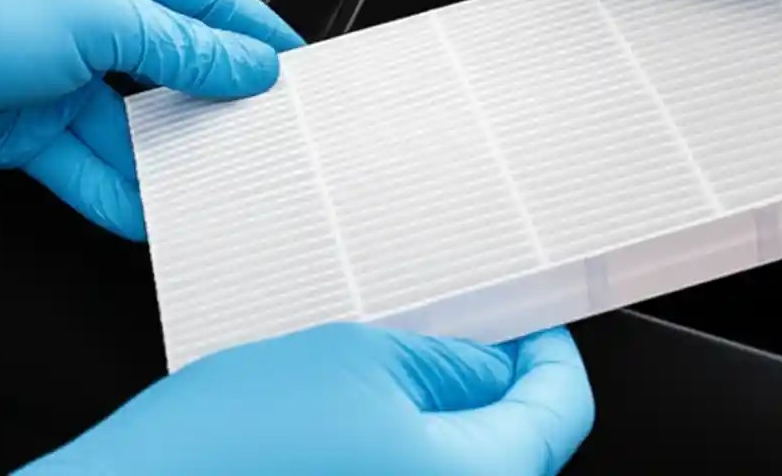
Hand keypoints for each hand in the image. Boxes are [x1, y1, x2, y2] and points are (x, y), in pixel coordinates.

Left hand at [0, 0, 301, 239]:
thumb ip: (182, 46)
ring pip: (132, 124)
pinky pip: (89, 166)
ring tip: (216, 183)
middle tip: (264, 132)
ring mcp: (54, 71)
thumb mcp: (97, 12)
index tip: (291, 66)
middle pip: (169, 62)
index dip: (248, 31)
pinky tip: (150, 214)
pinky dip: (118, 193)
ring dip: (168, 156)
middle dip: (213, 100)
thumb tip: (246, 65)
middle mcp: (81, 9)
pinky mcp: (28, 127)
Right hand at [16, 323, 594, 475]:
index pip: (561, 409)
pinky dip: (405, 450)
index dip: (548, 351)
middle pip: (519, 445)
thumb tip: (503, 357)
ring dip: (445, 417)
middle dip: (494, 383)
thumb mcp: (355, 362)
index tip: (528, 321)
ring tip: (388, 377)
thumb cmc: (219, 451)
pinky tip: (358, 420)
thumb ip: (450, 360)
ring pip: (464, 467)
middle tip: (451, 335)